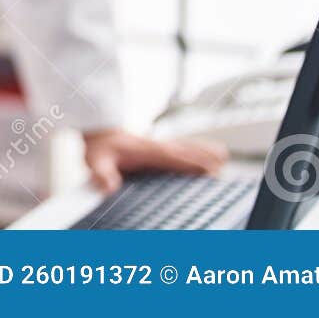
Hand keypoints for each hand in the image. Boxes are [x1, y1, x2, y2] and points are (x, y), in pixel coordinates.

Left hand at [82, 127, 227, 192]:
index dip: (192, 163)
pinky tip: (209, 154)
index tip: (210, 169)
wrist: (97, 130)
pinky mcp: (161, 149)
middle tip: (223, 164)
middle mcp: (158, 148)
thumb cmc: (99, 147)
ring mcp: (161, 147)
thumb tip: (108, 187)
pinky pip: (184, 148)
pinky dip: (199, 150)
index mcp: (148, 152)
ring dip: (205, 151)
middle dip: (205, 157)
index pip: (175, 157)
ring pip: (188, 147)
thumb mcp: (95, 161)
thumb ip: (101, 174)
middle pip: (188, 151)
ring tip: (223, 156)